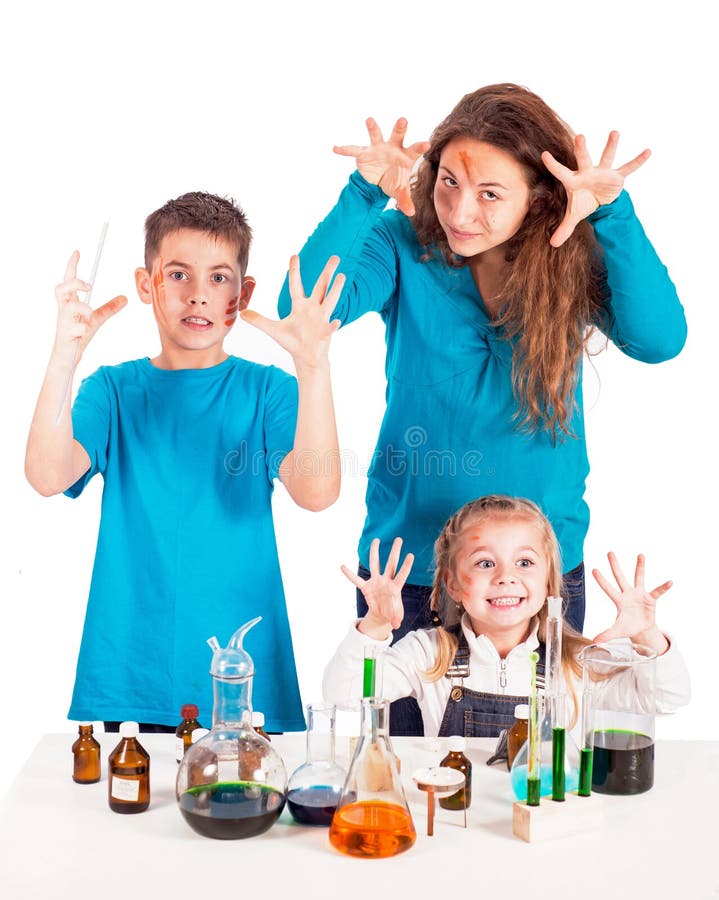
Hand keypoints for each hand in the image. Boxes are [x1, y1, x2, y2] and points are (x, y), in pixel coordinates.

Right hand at [53, 250, 126, 366]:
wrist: (68, 358)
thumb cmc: (78, 336)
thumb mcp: (96, 320)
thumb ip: (109, 308)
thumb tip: (125, 298)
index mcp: (70, 303)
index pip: (68, 280)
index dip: (72, 266)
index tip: (78, 252)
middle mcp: (64, 310)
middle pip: (61, 289)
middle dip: (74, 283)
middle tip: (89, 286)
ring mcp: (64, 323)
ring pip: (67, 308)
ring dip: (82, 308)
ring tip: (90, 314)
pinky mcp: (66, 335)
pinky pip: (75, 328)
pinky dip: (82, 328)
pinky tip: (86, 330)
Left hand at [240, 255, 343, 369]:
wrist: (306, 357)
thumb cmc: (293, 342)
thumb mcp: (273, 330)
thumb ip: (259, 321)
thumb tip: (242, 314)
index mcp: (300, 306)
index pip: (296, 285)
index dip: (294, 271)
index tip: (294, 255)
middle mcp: (313, 309)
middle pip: (321, 286)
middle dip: (327, 272)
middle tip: (335, 257)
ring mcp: (322, 319)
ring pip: (330, 301)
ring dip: (336, 289)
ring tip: (342, 276)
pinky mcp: (325, 332)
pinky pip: (330, 328)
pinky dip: (333, 325)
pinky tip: (336, 322)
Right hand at [334, 118, 429, 215]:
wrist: (378, 181)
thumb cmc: (394, 181)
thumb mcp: (399, 192)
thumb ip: (405, 201)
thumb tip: (411, 213)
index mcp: (405, 155)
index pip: (414, 150)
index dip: (420, 147)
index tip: (426, 144)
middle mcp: (393, 147)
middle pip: (398, 135)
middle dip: (400, 128)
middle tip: (403, 120)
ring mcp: (378, 148)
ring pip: (376, 135)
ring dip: (373, 127)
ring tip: (369, 120)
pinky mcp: (364, 152)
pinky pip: (353, 150)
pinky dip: (344, 149)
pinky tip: (336, 148)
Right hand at [341, 537, 413, 635]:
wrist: (382, 614)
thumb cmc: (392, 612)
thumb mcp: (395, 616)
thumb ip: (396, 618)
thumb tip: (396, 625)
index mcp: (395, 587)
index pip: (402, 574)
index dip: (406, 566)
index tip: (411, 554)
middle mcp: (386, 581)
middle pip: (391, 563)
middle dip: (395, 552)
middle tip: (399, 538)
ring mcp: (376, 582)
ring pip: (375, 564)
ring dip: (375, 552)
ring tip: (376, 540)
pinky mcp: (366, 587)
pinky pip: (356, 580)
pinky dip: (349, 574)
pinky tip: (342, 566)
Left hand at [542, 132, 650, 247]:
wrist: (600, 201)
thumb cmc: (583, 202)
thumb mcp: (574, 215)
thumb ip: (564, 229)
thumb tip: (552, 245)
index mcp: (574, 181)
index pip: (561, 172)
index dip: (553, 165)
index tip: (544, 155)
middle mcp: (588, 172)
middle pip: (584, 159)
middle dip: (581, 149)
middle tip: (579, 137)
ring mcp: (603, 173)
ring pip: (607, 157)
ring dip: (611, 146)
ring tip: (614, 132)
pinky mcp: (617, 177)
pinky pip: (629, 168)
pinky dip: (638, 162)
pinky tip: (648, 151)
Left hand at [592, 552, 670, 652]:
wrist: (642, 629)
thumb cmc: (628, 627)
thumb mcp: (618, 631)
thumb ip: (607, 634)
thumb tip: (594, 641)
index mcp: (618, 601)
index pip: (608, 589)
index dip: (601, 580)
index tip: (593, 569)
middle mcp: (627, 594)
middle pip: (620, 577)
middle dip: (615, 565)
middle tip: (609, 552)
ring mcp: (639, 594)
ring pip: (639, 578)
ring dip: (640, 567)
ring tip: (640, 555)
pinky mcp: (650, 598)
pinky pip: (657, 591)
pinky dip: (663, 587)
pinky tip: (669, 582)